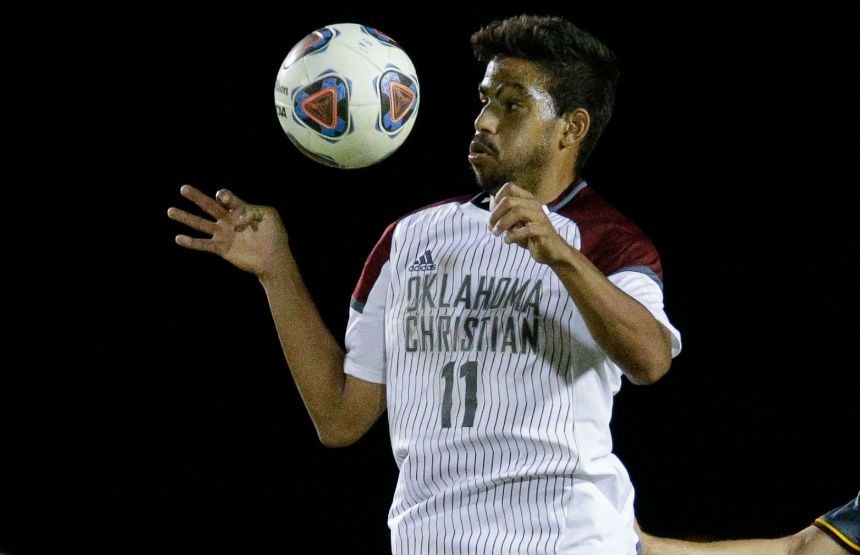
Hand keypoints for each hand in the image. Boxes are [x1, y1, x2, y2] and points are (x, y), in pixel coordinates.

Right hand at [166, 184, 289, 279]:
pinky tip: (179, 238)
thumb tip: (237, 214)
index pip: (226, 199)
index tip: (224, 199)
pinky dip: (191, 242)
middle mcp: (229, 221)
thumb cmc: (275, 236)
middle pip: (209, 206)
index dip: (224, 197)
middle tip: (183, 188)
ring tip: (170, 211)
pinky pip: (204, 245)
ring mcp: (224, 234)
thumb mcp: (269, 215)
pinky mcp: (221, 249)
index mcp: (240, 210)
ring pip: (201, 224)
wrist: (274, 259)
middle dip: (196, 197)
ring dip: (186, 217)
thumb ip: (253, 209)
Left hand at [488, 182, 570, 265]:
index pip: (509, 187)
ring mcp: (540, 217)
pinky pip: (527, 229)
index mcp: (527, 199)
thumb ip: (503, 212)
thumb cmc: (530, 236)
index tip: (492, 215)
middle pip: (509, 200)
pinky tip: (507, 241)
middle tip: (490, 227)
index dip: (496, 199)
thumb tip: (491, 200)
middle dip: (495, 214)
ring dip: (502, 224)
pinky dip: (513, 236)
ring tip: (496, 234)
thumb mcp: (513, 223)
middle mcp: (534, 204)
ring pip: (518, 211)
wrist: (551, 251)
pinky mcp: (544, 230)